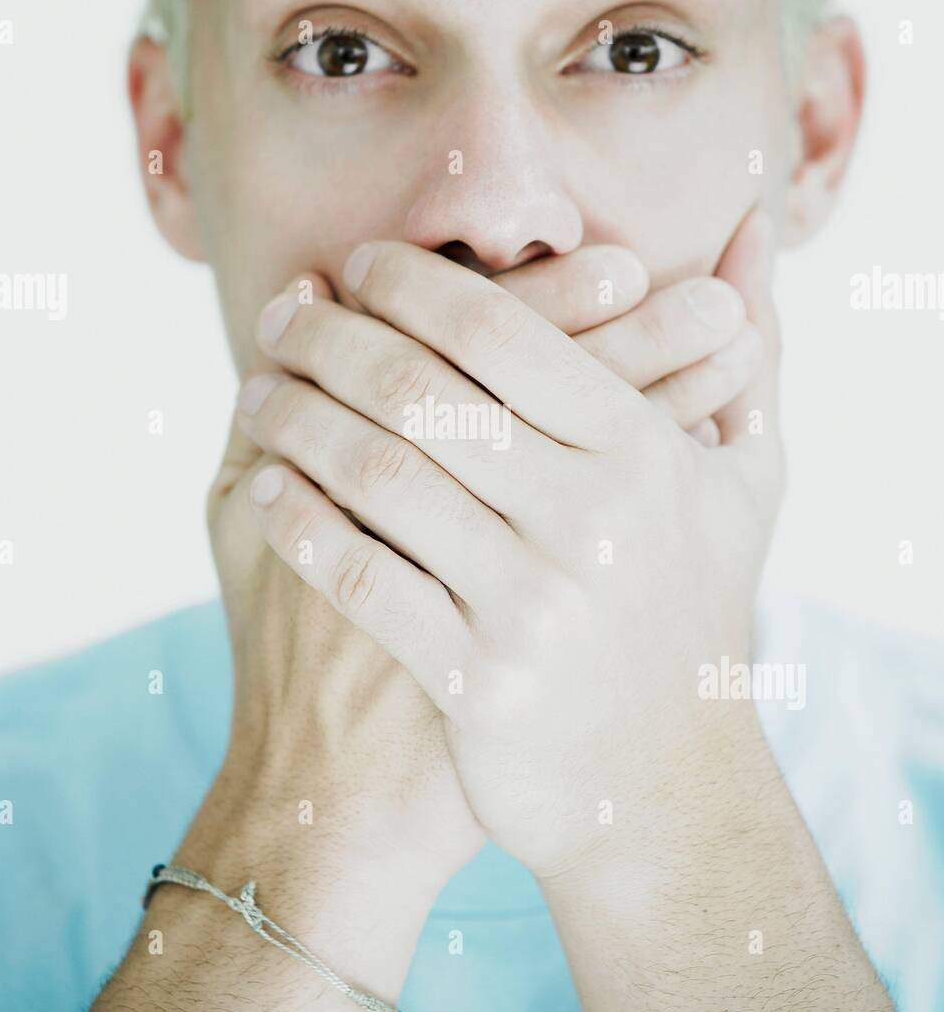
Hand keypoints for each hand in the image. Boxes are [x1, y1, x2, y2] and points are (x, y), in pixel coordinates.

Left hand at [238, 210, 781, 878]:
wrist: (671, 784)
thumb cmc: (696, 611)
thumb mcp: (745, 482)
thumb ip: (750, 351)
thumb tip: (753, 226)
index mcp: (644, 453)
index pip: (500, 334)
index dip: (412, 286)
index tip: (358, 265)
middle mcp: (593, 520)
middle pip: (423, 395)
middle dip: (332, 341)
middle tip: (280, 319)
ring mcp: (535, 606)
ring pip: (381, 479)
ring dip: (299, 423)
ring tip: (258, 394)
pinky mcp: (484, 683)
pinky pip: (367, 583)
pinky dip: (303, 527)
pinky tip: (267, 488)